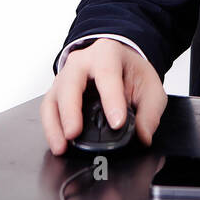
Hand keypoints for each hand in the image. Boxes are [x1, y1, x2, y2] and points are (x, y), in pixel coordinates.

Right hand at [41, 37, 166, 154]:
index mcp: (107, 53)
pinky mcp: (57, 93)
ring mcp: (65, 77)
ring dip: (55, 124)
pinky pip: (48, 110)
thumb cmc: (131, 72)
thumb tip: (142, 137)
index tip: (116, 123)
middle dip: (71, 110)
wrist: (119, 63)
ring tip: (62, 146)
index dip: (111, 99)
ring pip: (54, 98)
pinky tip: (58, 144)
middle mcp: (81, 62)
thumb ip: (150, 113)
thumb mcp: (151, 87)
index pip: (107, 74)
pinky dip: (51, 128)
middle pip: (70, 83)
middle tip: (74, 133)